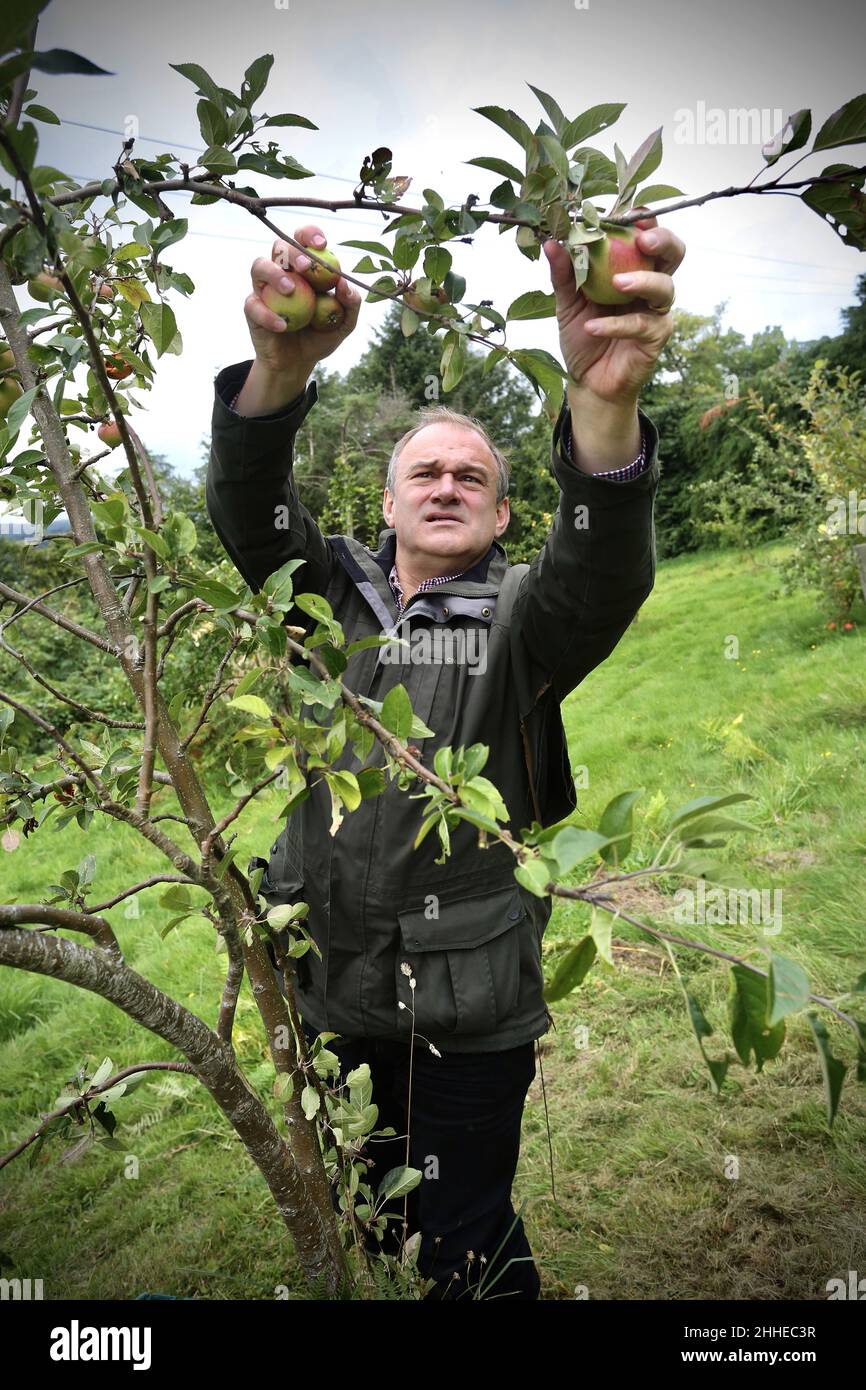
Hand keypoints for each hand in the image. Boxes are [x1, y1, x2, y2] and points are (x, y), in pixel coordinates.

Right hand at [246, 223, 359, 380]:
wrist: (298, 363)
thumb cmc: (320, 337)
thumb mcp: (343, 324)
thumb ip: (350, 305)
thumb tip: (344, 283)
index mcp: (305, 269)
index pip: (303, 240)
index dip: (309, 235)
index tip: (322, 244)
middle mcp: (282, 272)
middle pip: (280, 246)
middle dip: (293, 251)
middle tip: (307, 266)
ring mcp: (265, 289)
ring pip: (259, 266)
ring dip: (274, 273)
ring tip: (290, 290)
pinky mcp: (252, 309)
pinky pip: (254, 304)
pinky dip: (268, 314)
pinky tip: (282, 326)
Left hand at [543, 214, 684, 405]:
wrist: (587, 381)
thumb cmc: (582, 337)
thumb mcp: (567, 303)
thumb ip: (564, 274)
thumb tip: (551, 241)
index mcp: (633, 269)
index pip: (646, 237)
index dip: (643, 222)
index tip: (626, 213)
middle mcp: (651, 286)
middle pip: (673, 254)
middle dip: (663, 241)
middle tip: (642, 239)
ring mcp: (657, 312)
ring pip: (665, 289)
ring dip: (642, 282)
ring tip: (616, 284)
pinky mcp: (655, 339)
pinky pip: (641, 325)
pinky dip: (615, 325)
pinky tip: (592, 327)